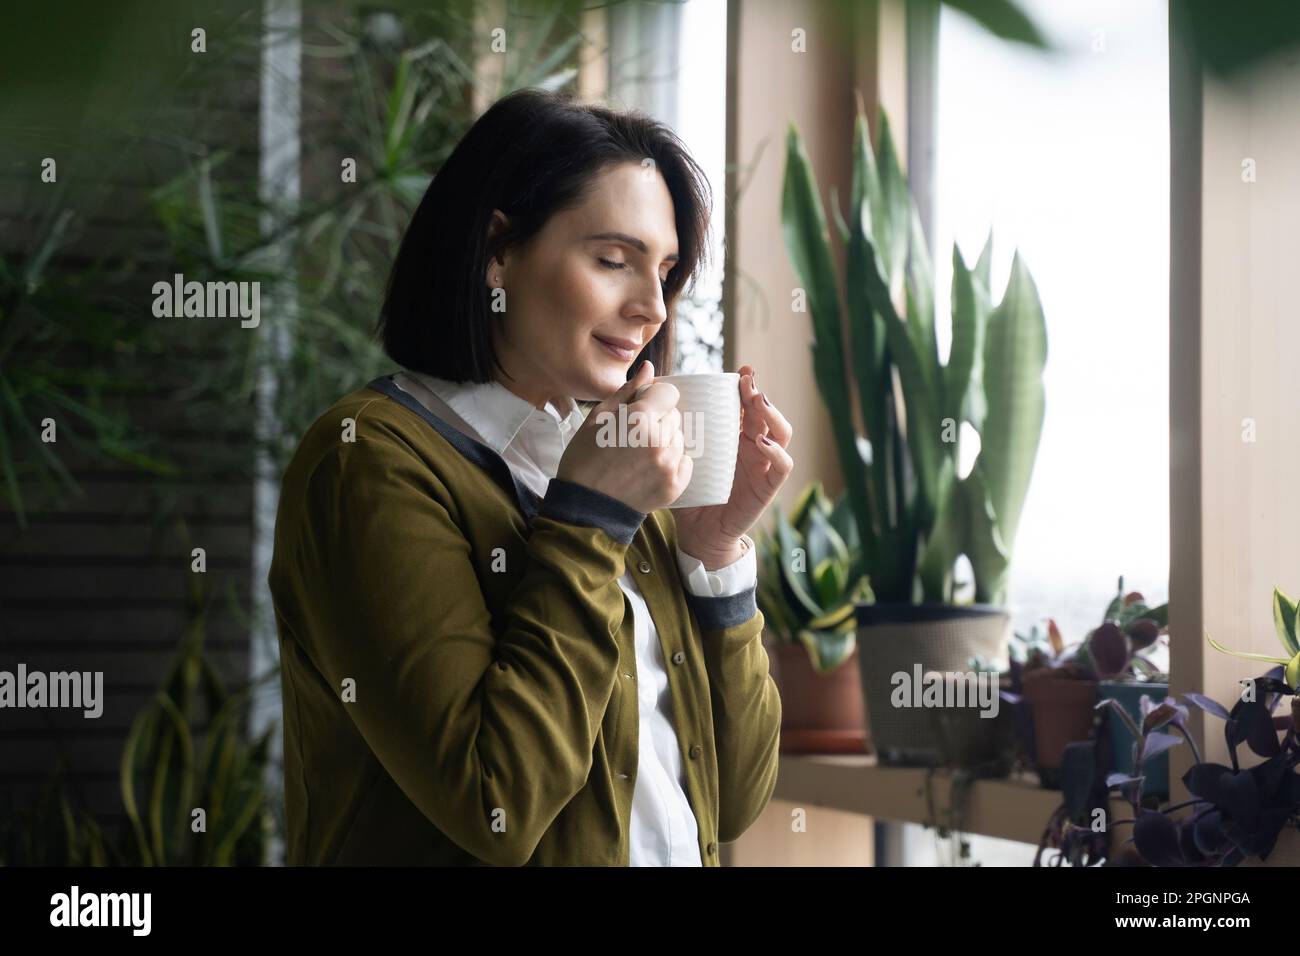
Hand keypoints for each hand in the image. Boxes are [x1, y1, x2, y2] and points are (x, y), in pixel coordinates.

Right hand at [557, 360, 693, 513]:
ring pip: (679, 438)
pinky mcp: (675, 486)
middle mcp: (659, 441)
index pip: (669, 393)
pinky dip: (671, 462)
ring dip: (665, 441)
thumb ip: (628, 391)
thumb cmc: (585, 458)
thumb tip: (649, 369)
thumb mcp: (598, 418)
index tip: (643, 408)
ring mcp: (669, 465)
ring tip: (639, 455)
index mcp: (639, 419)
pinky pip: (685, 462)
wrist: (585, 507)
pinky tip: (648, 469)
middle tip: (634, 436)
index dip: (655, 398)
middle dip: (659, 420)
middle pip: (675, 416)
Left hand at [675, 364, 792, 568]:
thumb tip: (649, 401)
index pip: (747, 406)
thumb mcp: (678, 459)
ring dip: (772, 414)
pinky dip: (777, 452)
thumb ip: (668, 435)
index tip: (739, 372)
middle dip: (758, 393)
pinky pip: (782, 466)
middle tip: (746, 381)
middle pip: (765, 413)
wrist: (698, 533)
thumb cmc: (688, 493)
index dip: (747, 387)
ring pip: (781, 433)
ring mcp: (764, 465)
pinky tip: (762, 442)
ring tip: (757, 402)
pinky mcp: (768, 487)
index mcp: (735, 437)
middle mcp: (754, 447)